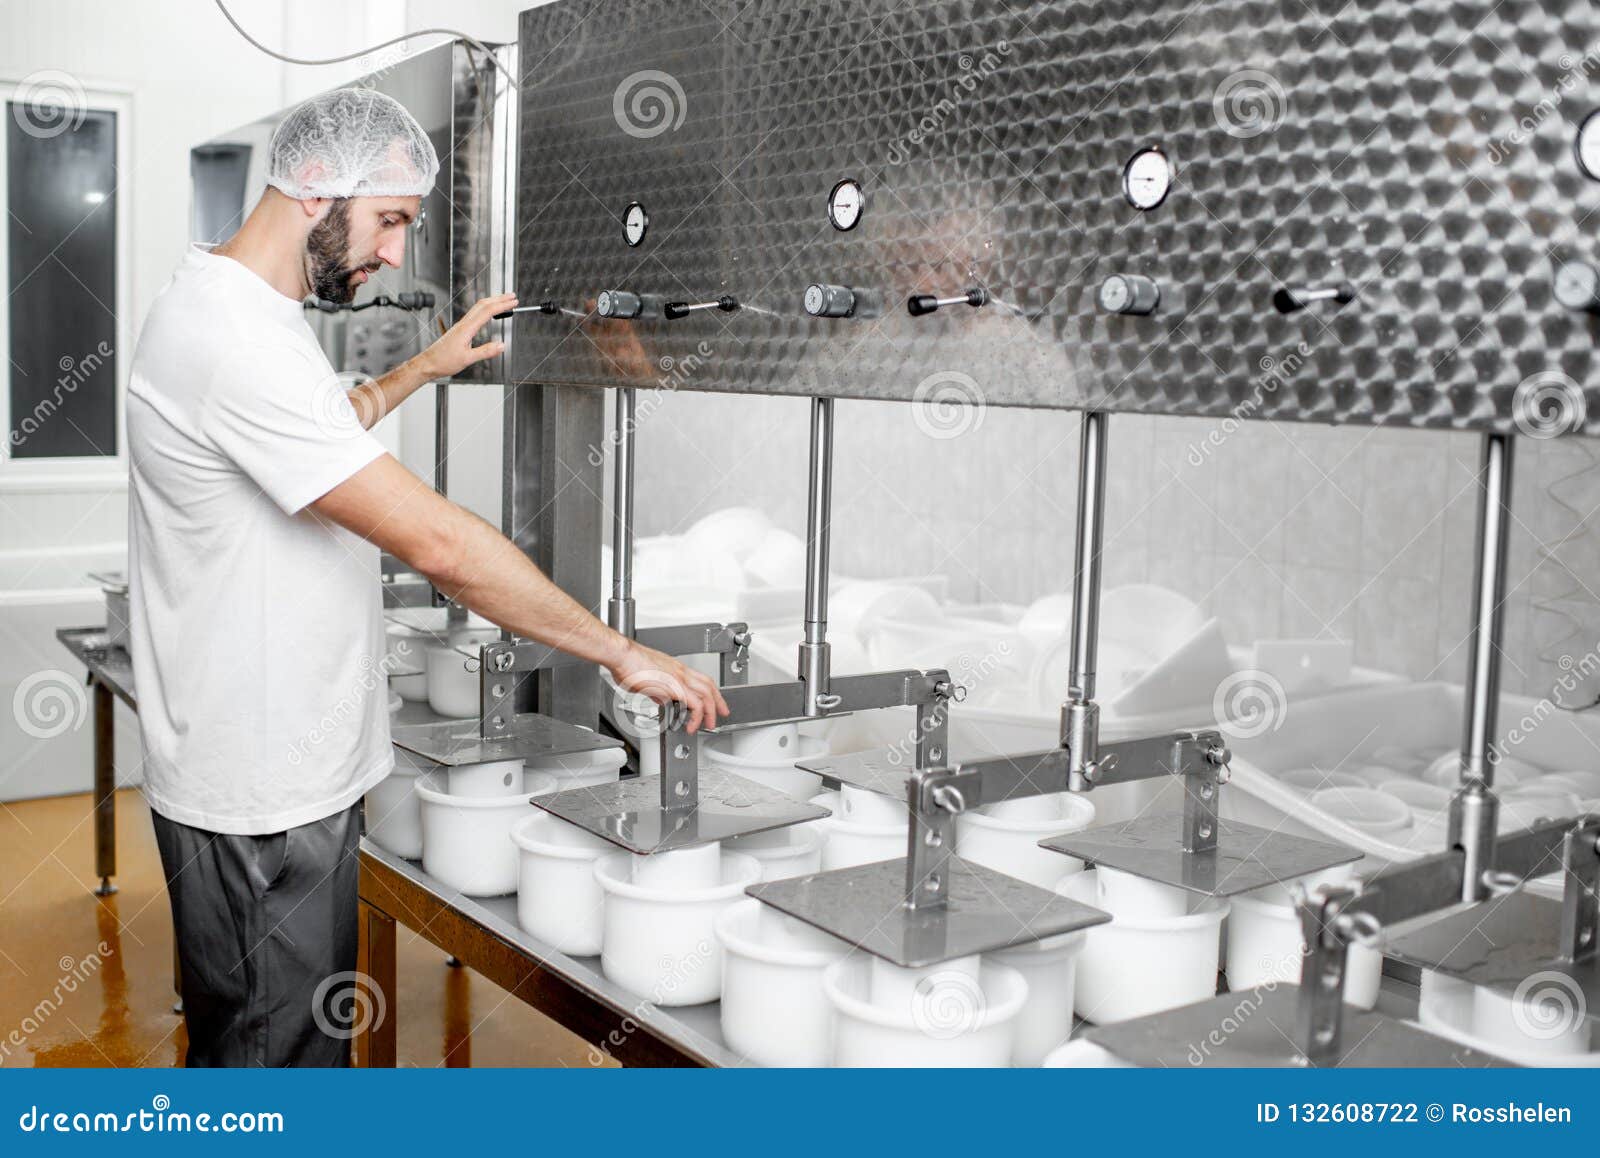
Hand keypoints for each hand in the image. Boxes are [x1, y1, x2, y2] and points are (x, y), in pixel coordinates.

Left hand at [419, 293, 517, 378]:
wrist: (428, 363)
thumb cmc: (443, 361)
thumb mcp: (467, 359)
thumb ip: (485, 352)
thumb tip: (501, 346)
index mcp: (466, 329)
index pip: (487, 312)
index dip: (502, 305)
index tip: (513, 302)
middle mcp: (463, 324)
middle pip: (483, 304)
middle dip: (499, 298)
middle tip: (512, 296)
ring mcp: (461, 326)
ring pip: (478, 307)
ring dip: (492, 302)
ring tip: (504, 301)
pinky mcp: (460, 329)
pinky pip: (474, 314)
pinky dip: (485, 309)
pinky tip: (489, 313)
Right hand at [608, 640, 730, 733]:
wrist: (622, 655)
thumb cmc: (627, 663)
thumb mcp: (646, 679)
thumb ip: (656, 690)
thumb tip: (660, 699)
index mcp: (675, 667)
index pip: (700, 679)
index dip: (710, 691)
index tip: (712, 701)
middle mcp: (680, 671)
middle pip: (709, 685)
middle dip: (718, 701)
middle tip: (721, 713)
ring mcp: (678, 678)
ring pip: (707, 694)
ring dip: (711, 711)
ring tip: (709, 724)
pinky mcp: (674, 687)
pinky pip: (694, 704)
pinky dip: (697, 717)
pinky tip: (691, 726)